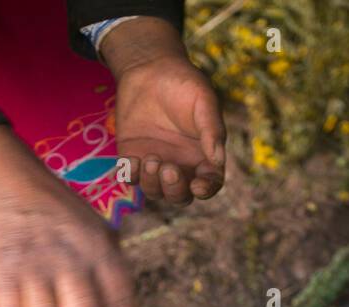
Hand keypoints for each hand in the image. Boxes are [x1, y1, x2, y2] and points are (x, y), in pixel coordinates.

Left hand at [102, 18, 225, 204]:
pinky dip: (130, 175)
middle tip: (168, 168)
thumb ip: (211, 130)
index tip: (198, 185)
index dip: (205, 190)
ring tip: (151, 158)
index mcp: (203, 156)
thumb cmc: (183, 83)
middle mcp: (180, 165)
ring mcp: (155, 164)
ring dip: (152, 183)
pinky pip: (130, 178)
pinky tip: (131, 160)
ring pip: (154, 192)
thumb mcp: (204, 101)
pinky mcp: (132, 157)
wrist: (149, 68)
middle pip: (180, 196)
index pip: (209, 183)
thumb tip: (218, 160)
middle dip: (174, 189)